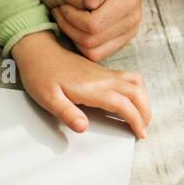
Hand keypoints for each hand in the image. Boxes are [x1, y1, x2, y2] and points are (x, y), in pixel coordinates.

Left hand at [11, 31, 150, 137]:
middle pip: (136, 92)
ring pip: (136, 82)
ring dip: (143, 98)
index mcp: (92, 88)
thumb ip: (66, 113)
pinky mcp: (101, 71)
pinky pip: (128, 77)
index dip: (136, 120)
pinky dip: (137, 89)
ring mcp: (104, 73)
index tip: (140, 133)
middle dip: (145, 111)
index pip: (123, 104)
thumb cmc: (41, 75)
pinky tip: (131, 99)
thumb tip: (83, 127)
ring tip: (142, 115)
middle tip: (144, 128)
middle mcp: (103, 78)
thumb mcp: (48, 98)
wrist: (38, 51)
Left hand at [53, 0, 143, 61]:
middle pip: (92, 40)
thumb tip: (91, 3)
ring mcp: (129, 33)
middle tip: (60, 11)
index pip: (93, 23)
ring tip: (65, 18)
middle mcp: (132, 20)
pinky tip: (75, 27)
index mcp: (128, 1)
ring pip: (93, 51)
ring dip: (74, 37)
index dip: (72, 17)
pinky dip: (81, 44)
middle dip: (70, 27)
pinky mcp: (122, 41)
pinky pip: (97, 54)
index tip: (62, 4)